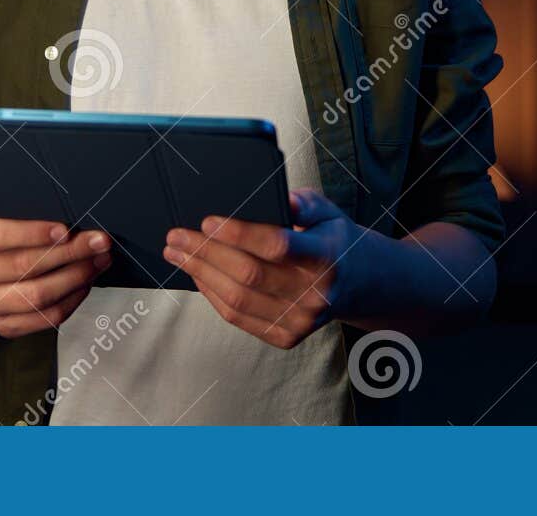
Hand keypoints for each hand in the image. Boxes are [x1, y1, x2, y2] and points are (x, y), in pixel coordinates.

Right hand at [0, 198, 111, 337]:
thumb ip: (21, 206)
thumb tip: (64, 206)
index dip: (32, 233)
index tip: (65, 229)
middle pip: (23, 267)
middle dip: (69, 253)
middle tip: (97, 242)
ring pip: (36, 297)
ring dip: (74, 279)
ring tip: (97, 261)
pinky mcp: (2, 325)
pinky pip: (43, 319)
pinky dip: (70, 301)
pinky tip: (84, 283)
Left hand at [163, 188, 363, 348]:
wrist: (359, 283)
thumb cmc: (332, 237)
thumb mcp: (326, 210)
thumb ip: (301, 202)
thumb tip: (273, 198)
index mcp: (326, 256)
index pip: (276, 246)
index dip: (238, 234)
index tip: (207, 220)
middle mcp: (314, 293)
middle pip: (248, 274)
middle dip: (205, 252)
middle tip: (176, 235)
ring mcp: (300, 320)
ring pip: (237, 299)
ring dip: (200, 274)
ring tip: (177, 253)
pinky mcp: (287, 336)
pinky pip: (239, 318)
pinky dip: (212, 295)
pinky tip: (198, 275)